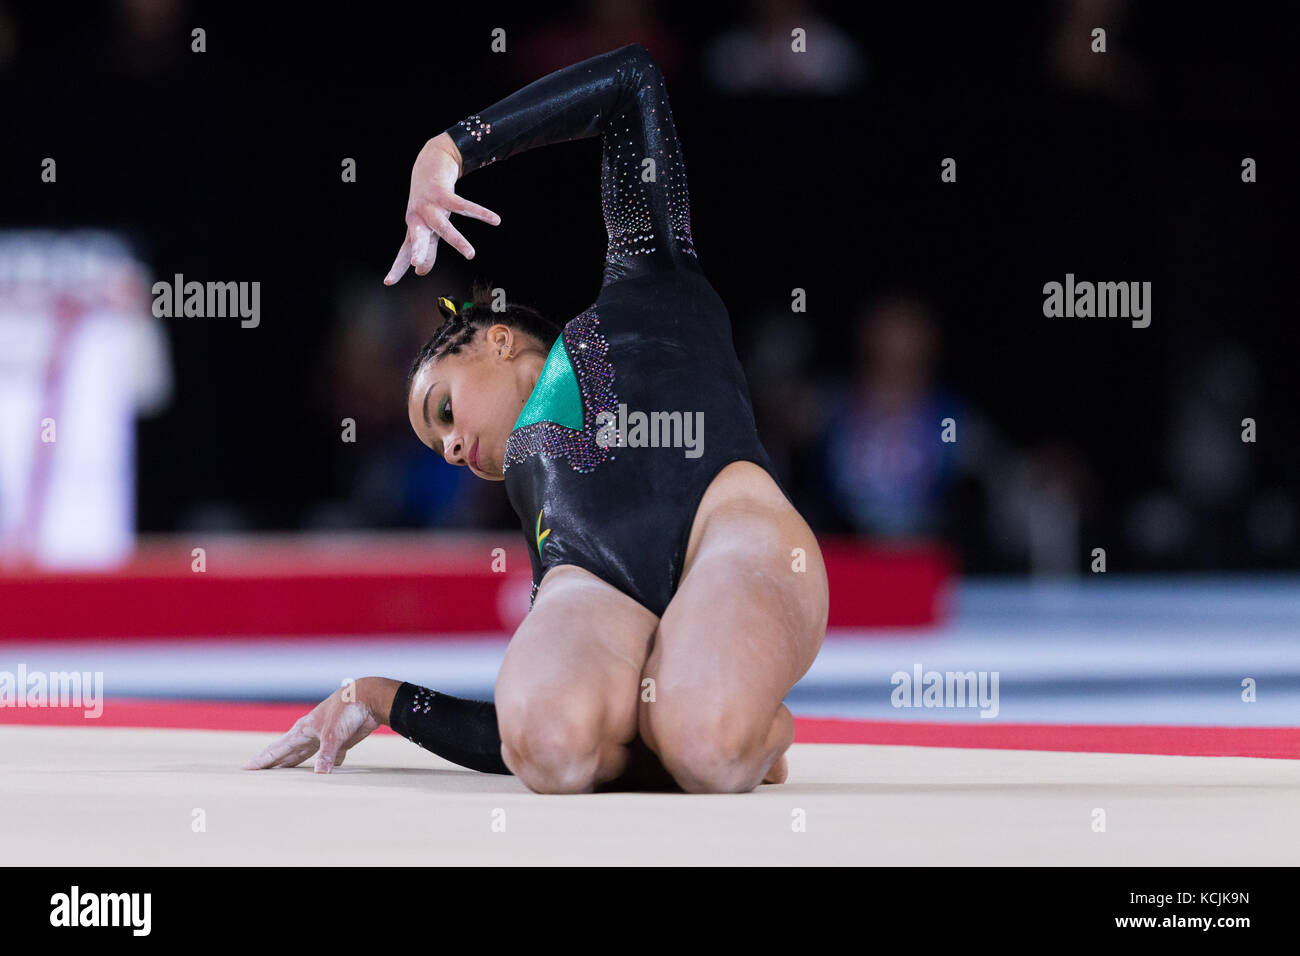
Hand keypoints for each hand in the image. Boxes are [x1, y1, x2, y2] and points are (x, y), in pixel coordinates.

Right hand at [241, 678, 390, 773]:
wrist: (369, 698)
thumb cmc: (347, 710)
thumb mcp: (334, 734)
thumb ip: (326, 755)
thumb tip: (318, 774)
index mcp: (303, 730)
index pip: (277, 749)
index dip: (262, 759)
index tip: (246, 768)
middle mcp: (310, 734)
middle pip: (287, 752)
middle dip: (273, 763)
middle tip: (256, 773)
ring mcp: (325, 737)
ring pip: (305, 754)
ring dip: (294, 764)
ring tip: (281, 773)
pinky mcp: (341, 741)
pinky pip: (329, 757)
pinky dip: (325, 764)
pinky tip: (321, 771)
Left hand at [384, 132, 500, 284]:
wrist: (431, 161)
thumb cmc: (429, 199)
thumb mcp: (427, 225)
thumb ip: (426, 248)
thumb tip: (420, 271)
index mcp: (414, 228)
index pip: (404, 251)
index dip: (397, 267)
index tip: (388, 282)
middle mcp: (418, 218)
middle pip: (417, 237)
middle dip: (418, 249)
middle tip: (415, 263)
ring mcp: (430, 205)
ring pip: (444, 226)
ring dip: (458, 241)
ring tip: (471, 255)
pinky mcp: (443, 193)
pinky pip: (464, 206)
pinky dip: (480, 213)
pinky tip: (495, 220)